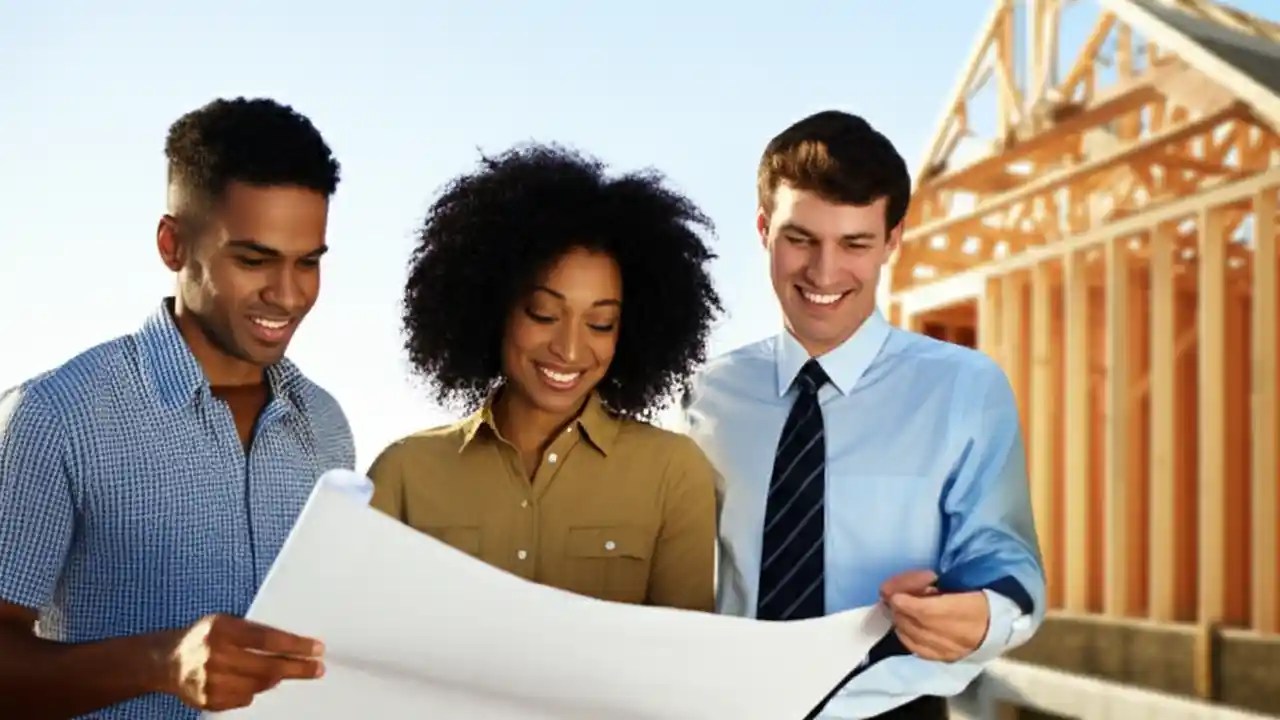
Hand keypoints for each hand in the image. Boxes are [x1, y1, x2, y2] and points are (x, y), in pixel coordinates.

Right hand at [161, 614, 324, 711]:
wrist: (167, 661)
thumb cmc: (204, 637)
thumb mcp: (226, 621)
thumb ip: (253, 630)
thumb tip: (291, 644)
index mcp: (222, 630)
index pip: (267, 639)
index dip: (295, 645)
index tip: (316, 649)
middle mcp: (216, 657)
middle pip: (268, 666)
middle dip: (298, 668)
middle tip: (317, 669)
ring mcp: (212, 682)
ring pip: (259, 685)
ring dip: (277, 678)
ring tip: (286, 671)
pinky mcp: (210, 700)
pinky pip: (245, 698)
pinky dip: (254, 689)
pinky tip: (252, 680)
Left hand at [880, 569, 988, 661]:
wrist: (998, 627)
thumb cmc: (979, 600)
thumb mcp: (961, 586)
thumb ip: (934, 587)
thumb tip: (909, 589)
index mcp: (965, 610)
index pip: (927, 611)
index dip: (907, 604)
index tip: (894, 596)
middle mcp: (956, 635)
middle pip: (916, 625)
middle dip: (899, 611)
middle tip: (894, 599)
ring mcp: (950, 650)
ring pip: (914, 638)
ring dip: (901, 623)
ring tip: (899, 611)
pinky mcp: (946, 659)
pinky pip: (918, 650)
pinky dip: (906, 637)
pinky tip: (904, 627)